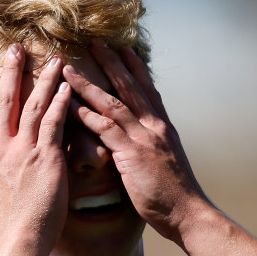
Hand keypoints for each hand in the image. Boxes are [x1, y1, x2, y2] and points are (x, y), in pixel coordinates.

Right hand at [0, 43, 73, 253]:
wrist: (16, 240)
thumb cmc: (0, 227)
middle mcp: (0, 148)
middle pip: (3, 100)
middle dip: (9, 72)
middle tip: (15, 48)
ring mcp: (22, 151)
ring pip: (31, 105)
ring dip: (42, 80)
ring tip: (52, 59)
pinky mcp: (46, 157)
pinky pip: (53, 122)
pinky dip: (60, 102)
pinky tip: (68, 86)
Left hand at [63, 42, 209, 243]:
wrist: (187, 213)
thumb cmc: (176, 195)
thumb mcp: (167, 163)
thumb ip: (154, 147)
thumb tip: (143, 143)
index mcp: (164, 128)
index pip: (148, 90)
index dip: (136, 68)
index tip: (124, 49)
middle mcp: (155, 127)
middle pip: (130, 87)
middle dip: (111, 63)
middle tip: (95, 42)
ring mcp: (144, 139)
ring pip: (112, 103)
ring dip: (88, 85)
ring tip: (69, 70)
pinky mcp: (132, 155)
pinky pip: (105, 129)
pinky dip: (86, 115)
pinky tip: (69, 105)